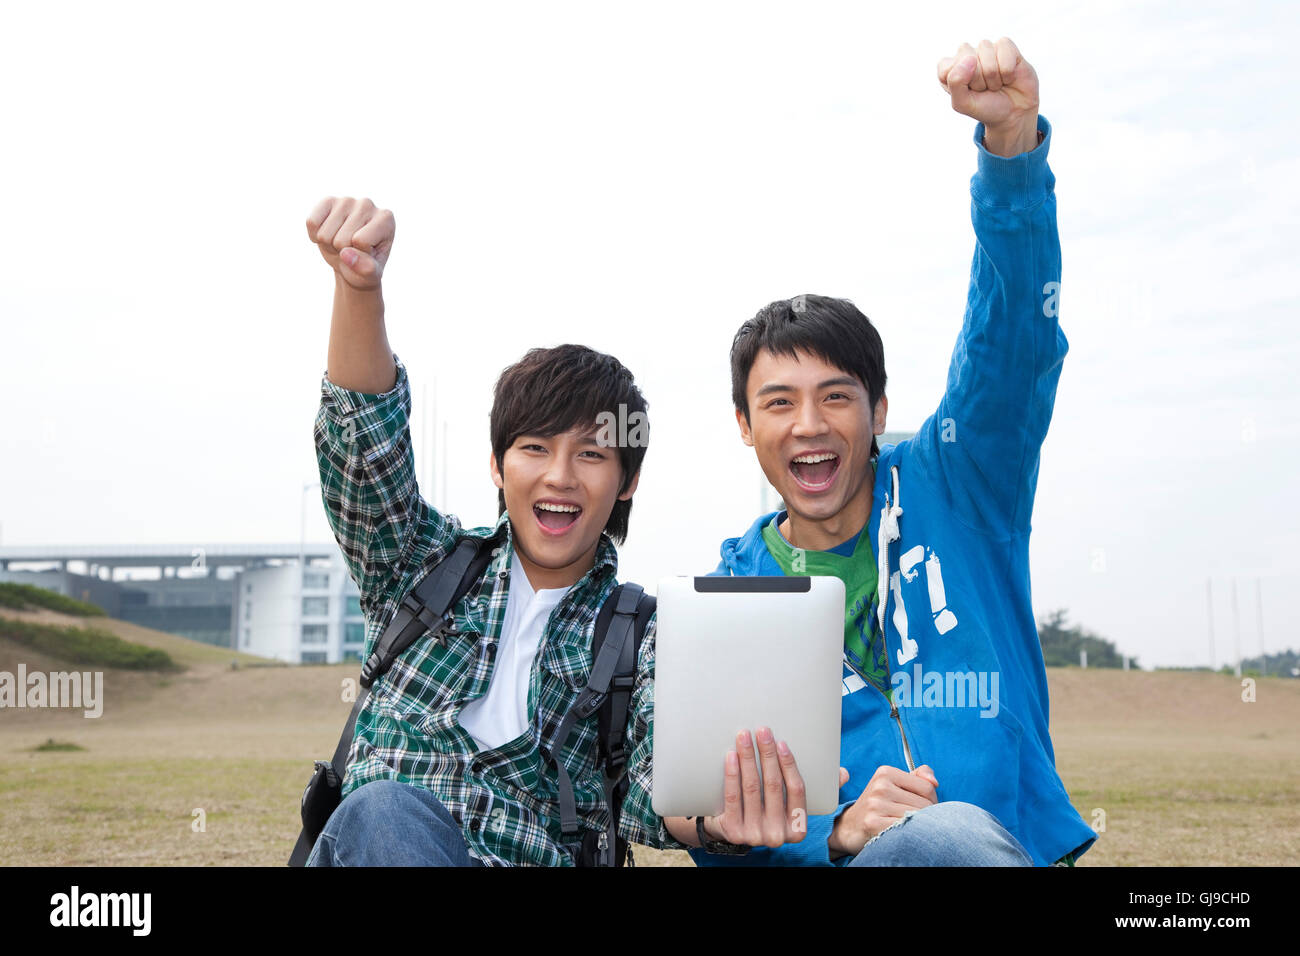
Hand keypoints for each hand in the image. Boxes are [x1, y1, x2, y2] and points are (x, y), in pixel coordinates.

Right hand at [306, 196, 394, 291]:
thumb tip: (346, 254)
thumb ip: (366, 269)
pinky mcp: (328, 201)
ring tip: (341, 244)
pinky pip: (311, 222)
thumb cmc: (365, 266)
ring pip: (325, 234)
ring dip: (329, 245)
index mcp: (386, 219)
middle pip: (342, 239)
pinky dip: (314, 236)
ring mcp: (347, 200)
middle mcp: (368, 204)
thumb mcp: (371, 275)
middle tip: (351, 250)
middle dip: (342, 252)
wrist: (351, 261)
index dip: (359, 255)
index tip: (366, 253)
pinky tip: (328, 234)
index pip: (361, 242)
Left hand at [700, 728, 847, 847]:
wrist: (735, 831)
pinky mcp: (733, 831)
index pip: (797, 790)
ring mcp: (754, 835)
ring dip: (748, 758)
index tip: (781, 742)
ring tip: (744, 737)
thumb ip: (819, 790)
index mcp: (798, 828)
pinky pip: (732, 797)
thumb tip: (842, 773)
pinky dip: (732, 773)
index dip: (789, 764)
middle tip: (762, 731)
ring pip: (751, 788)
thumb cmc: (770, 810)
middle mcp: (777, 835)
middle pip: (773, 786)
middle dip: (767, 754)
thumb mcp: (793, 805)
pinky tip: (731, 756)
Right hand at [828, 764, 939, 858]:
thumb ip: (919, 776)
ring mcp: (876, 804)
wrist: (849, 826)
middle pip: (925, 805)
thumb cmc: (879, 806)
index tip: (920, 807)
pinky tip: (901, 833)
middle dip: (927, 815)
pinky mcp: (873, 823)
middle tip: (913, 820)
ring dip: (919, 827)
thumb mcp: (895, 784)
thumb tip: (934, 782)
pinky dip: (909, 834)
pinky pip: (906, 829)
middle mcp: (880, 786)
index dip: (931, 800)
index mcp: (886, 772)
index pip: (927, 787)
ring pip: (918, 818)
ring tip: (907, 827)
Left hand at [936, 38, 1038, 155]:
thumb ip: (955, 82)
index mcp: (949, 68)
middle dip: (978, 80)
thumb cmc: (985, 107)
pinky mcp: (1004, 45)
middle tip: (984, 89)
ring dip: (994, 77)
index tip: (968, 93)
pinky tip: (1008, 76)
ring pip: (987, 55)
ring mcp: (985, 48)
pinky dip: (1007, 71)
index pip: (946, 69)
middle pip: (968, 59)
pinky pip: (1004, 52)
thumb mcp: (963, 104)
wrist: (1013, 113)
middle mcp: (965, 54)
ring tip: (995, 83)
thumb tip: (970, 58)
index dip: (960, 86)